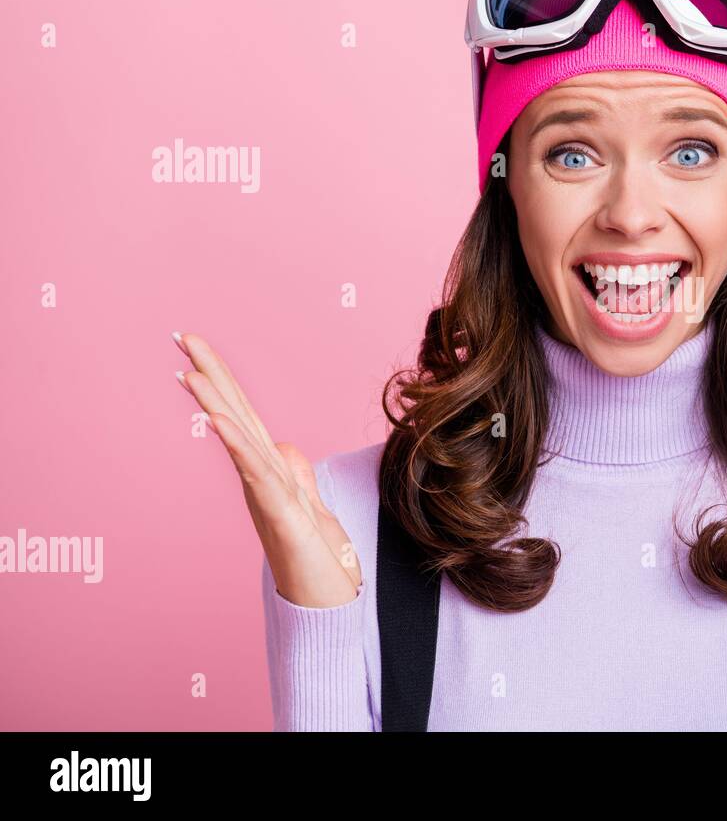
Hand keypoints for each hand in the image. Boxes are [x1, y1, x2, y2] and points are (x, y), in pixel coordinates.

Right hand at [172, 331, 361, 607]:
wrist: (326, 609)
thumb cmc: (316, 561)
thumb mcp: (310, 507)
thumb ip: (295, 475)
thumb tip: (282, 445)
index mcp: (269, 472)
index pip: (243, 416)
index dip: (223, 380)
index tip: (197, 347)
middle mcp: (261, 480)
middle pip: (235, 417)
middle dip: (210, 375)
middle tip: (182, 335)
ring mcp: (268, 498)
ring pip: (239, 441)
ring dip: (216, 404)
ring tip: (192, 370)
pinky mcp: (283, 519)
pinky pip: (259, 475)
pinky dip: (239, 446)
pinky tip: (219, 422)